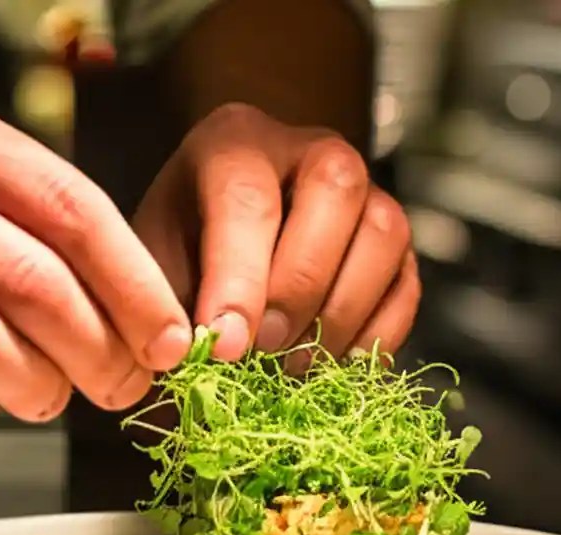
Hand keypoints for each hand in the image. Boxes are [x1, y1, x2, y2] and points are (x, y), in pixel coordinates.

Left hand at [132, 103, 417, 367]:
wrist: (211, 257)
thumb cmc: (177, 260)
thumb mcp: (153, 271)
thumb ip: (167, 307)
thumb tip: (197, 363)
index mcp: (233, 143)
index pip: (247, 196)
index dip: (240, 277)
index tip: (227, 345)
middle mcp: (308, 150)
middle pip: (335, 190)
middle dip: (301, 283)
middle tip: (265, 349)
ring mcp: (365, 192)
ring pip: (384, 232)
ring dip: (342, 311)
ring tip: (295, 364)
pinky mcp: (395, 246)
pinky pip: (406, 285)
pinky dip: (376, 335)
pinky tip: (333, 366)